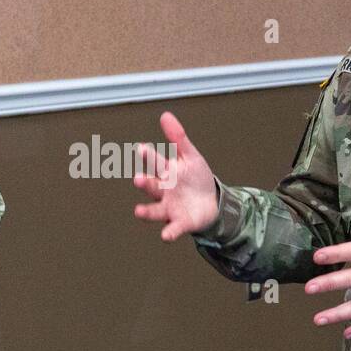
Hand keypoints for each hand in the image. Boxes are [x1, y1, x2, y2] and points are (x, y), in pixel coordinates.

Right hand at [132, 111, 218, 240]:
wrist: (212, 203)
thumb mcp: (191, 156)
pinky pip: (173, 229)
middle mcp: (163, 192)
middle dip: (144, 183)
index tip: (142, 148)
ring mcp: (170, 209)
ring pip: (154, 211)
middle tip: (137, 178)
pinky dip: (169, 232)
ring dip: (146, 212)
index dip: (148, 156)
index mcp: (166, 173)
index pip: (155, 163)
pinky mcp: (180, 223)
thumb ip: (178, 138)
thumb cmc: (196, 178)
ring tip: (138, 211)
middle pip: (151, 186)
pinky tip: (165, 235)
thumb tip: (165, 115)